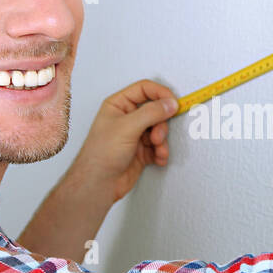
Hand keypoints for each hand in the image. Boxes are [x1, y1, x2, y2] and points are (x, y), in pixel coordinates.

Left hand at [69, 79, 177, 202]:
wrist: (98, 183)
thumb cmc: (101, 154)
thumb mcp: (128, 127)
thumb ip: (152, 113)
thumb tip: (170, 103)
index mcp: (118, 105)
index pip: (144, 89)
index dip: (161, 94)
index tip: (173, 104)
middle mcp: (127, 118)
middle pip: (155, 111)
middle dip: (161, 124)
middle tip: (158, 136)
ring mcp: (135, 134)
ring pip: (159, 130)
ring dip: (162, 141)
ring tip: (156, 149)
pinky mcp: (141, 151)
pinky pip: (158, 146)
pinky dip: (161, 152)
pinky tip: (158, 159)